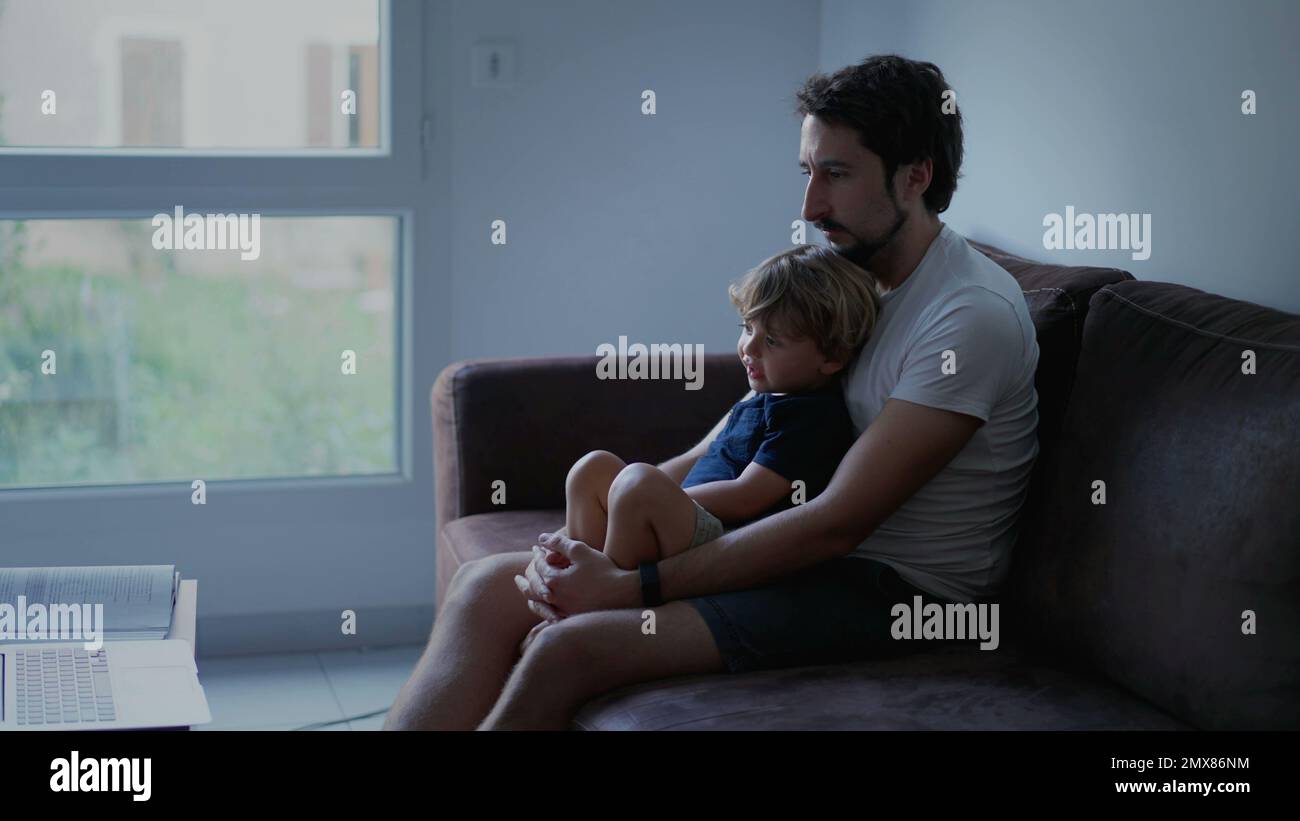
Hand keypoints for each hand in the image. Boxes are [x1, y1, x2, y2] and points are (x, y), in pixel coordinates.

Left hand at [514, 532, 640, 621]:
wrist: (622, 595)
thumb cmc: (603, 571)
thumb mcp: (581, 551)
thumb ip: (559, 543)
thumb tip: (541, 538)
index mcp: (554, 581)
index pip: (538, 566)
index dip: (537, 554)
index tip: (537, 548)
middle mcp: (554, 598)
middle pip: (531, 587)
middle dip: (526, 575)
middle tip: (521, 572)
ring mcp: (561, 611)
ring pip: (536, 603)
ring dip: (528, 592)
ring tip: (523, 587)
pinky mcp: (569, 618)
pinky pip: (546, 615)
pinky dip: (538, 607)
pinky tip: (538, 604)